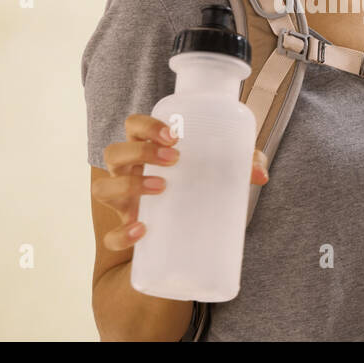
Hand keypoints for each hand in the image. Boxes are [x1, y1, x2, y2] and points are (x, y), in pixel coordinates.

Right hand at [92, 113, 268, 250]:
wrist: (183, 236)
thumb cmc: (196, 189)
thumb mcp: (218, 174)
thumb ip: (240, 166)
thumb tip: (261, 174)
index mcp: (145, 151)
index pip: (132, 126)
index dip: (145, 125)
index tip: (172, 135)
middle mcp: (127, 172)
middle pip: (113, 152)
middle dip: (140, 151)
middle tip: (173, 160)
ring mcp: (122, 202)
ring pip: (102, 187)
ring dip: (128, 185)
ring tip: (161, 188)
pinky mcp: (125, 231)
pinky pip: (110, 235)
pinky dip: (122, 234)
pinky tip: (143, 230)